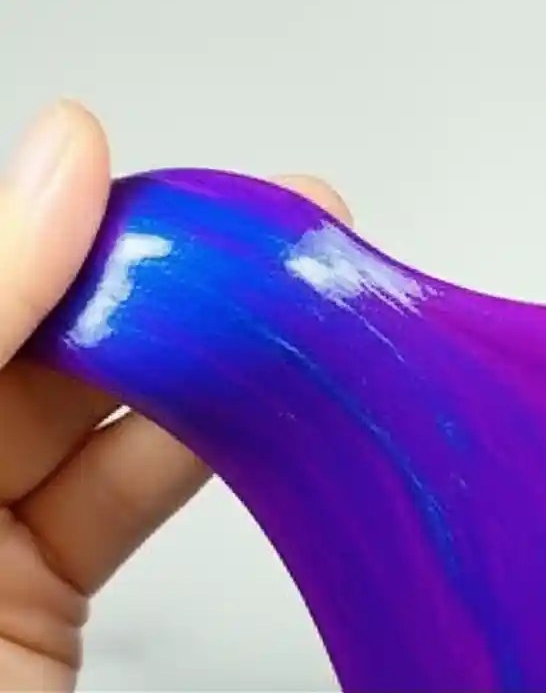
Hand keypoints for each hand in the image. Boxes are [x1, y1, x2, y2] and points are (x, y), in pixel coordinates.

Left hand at [0, 100, 353, 689]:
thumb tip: (51, 164)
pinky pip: (120, 496)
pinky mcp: (36, 611)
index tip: (136, 187)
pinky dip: (203, 450)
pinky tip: (263, 411)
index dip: (36, 232)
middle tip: (252, 241)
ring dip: (196, 362)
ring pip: (84, 412)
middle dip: (144, 282)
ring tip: (287, 306)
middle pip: (25, 345)